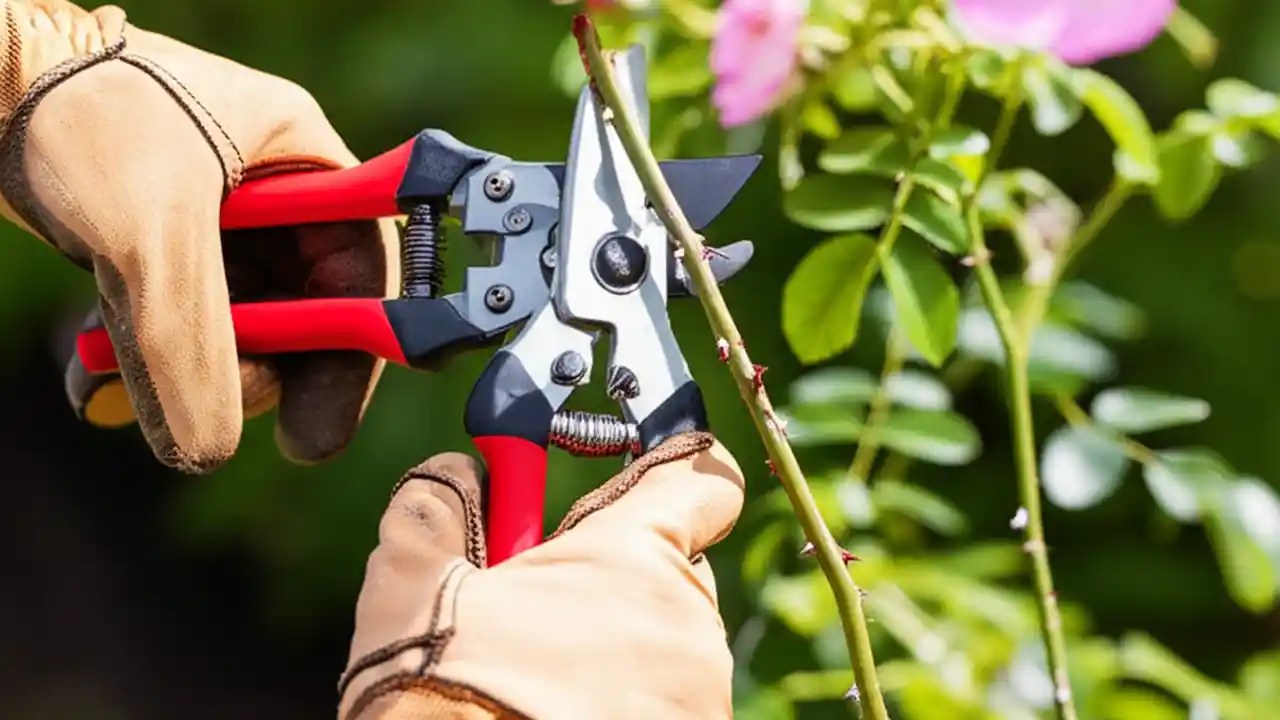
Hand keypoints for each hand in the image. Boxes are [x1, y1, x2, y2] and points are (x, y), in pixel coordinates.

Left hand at [0, 1, 398, 471]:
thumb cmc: (71, 111)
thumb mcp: (146, 231)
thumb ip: (190, 344)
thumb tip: (209, 451)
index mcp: (301, 159)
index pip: (363, 271)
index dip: (351, 355)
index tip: (317, 430)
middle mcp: (270, 190)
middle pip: (301, 310)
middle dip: (252, 372)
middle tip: (208, 414)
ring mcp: (210, 216)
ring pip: (231, 325)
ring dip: (180, 371)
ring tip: (121, 387)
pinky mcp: (152, 235)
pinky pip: (171, 317)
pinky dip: (139, 358)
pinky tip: (96, 379)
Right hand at [338, 432, 745, 719]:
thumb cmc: (441, 697)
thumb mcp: (410, 590)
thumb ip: (437, 506)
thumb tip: (455, 473)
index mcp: (632, 554)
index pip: (704, 475)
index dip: (673, 463)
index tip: (646, 461)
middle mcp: (687, 619)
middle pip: (674, 562)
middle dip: (618, 570)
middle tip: (546, 599)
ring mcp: (701, 691)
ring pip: (671, 635)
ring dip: (622, 638)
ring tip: (545, 669)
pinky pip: (674, 695)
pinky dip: (633, 694)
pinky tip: (566, 708)